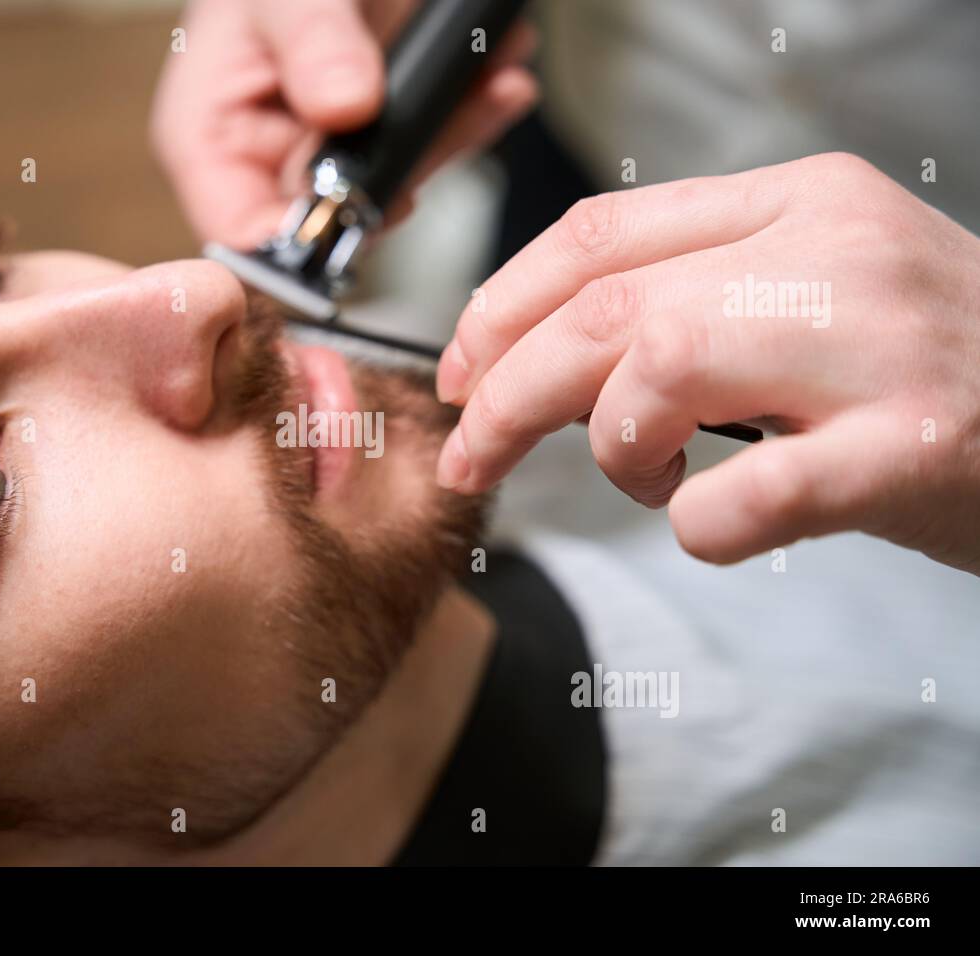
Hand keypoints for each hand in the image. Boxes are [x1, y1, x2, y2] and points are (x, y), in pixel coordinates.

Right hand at [150, 0, 537, 247]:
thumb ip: (310, 42)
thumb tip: (346, 106)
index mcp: (213, 138)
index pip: (245, 236)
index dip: (303, 246)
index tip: (365, 212)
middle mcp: (269, 159)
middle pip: (334, 220)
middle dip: (404, 178)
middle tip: (451, 131)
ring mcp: (329, 152)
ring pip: (397, 190)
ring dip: (451, 140)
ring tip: (496, 89)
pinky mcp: (379, 136)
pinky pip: (430, 150)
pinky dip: (472, 116)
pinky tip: (500, 84)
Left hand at [434, 152, 979, 574]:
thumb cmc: (931, 366)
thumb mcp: (813, 290)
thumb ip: (693, 297)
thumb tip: (543, 355)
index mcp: (797, 205)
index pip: (602, 234)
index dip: (502, 306)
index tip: (459, 371)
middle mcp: (833, 254)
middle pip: (607, 308)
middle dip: (509, 392)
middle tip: (475, 454)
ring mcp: (879, 345)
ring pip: (662, 367)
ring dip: (617, 447)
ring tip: (653, 478)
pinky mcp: (915, 446)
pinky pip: (755, 491)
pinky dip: (701, 524)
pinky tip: (713, 523)